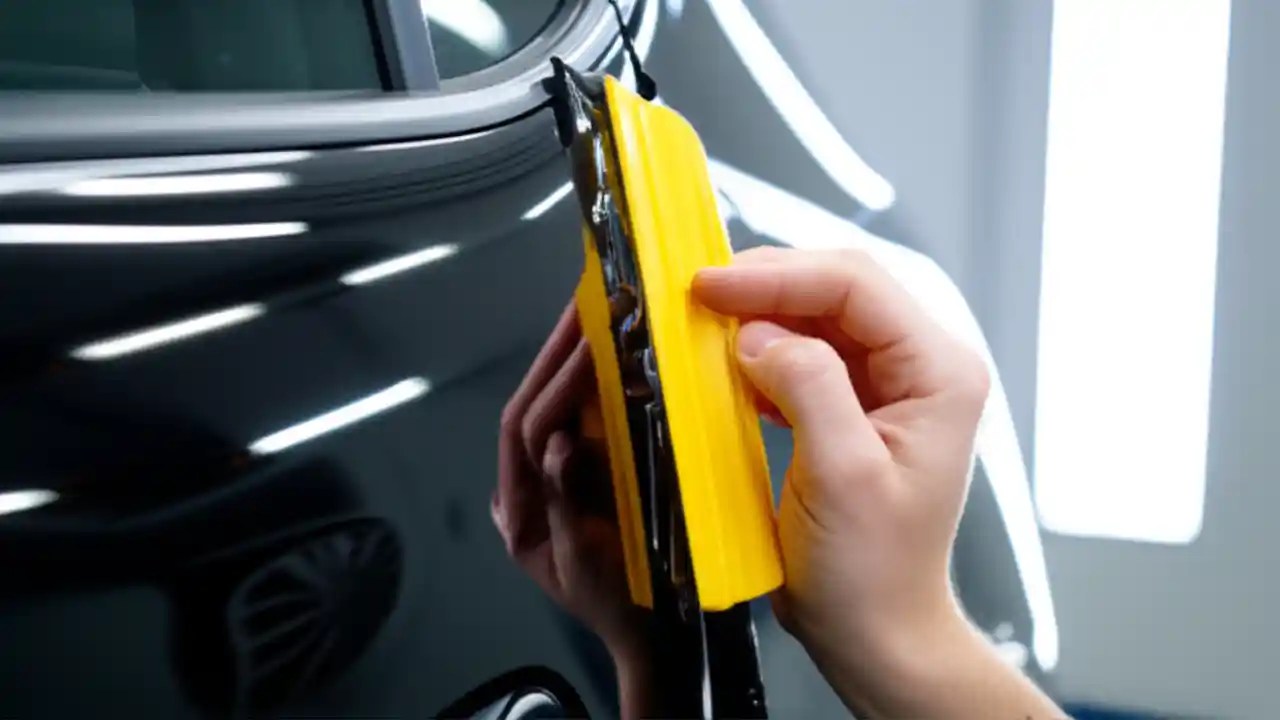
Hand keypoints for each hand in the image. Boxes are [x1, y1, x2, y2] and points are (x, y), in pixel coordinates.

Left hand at [494, 304, 652, 715]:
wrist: (657, 639)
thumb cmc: (621, 611)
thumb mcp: (584, 566)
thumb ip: (565, 503)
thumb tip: (561, 444)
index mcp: (521, 509)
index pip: (524, 428)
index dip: (552, 382)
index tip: (584, 341)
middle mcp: (531, 486)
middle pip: (536, 404)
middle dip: (558, 351)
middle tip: (588, 300)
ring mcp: (560, 478)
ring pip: (560, 404)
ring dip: (577, 357)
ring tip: (601, 312)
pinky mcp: (591, 474)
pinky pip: (590, 419)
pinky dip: (602, 383)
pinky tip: (621, 351)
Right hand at [694, 247, 1062, 719]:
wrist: (875, 632)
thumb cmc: (873, 573)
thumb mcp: (842, 476)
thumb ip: (808, 388)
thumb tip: (758, 332)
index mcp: (939, 373)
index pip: (856, 286)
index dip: (778, 275)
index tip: (709, 284)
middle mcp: (920, 367)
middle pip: (835, 290)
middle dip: (763, 286)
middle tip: (694, 296)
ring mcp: (887, 385)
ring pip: (813, 316)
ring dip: (756, 315)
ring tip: (701, 323)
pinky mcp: (852, 405)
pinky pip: (801, 354)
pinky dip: (758, 352)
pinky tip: (725, 366)